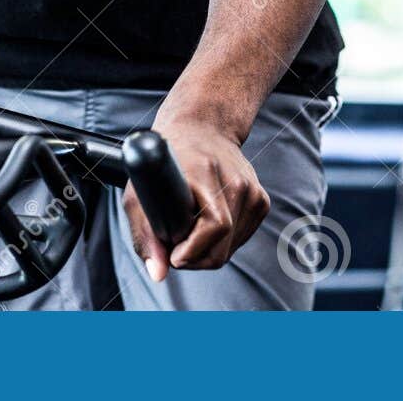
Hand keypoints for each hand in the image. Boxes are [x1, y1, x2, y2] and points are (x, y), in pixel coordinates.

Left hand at [122, 113, 267, 281]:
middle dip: (195, 257)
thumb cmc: (169, 161)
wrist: (203, 129)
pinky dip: (222, 241)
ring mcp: (253, 190)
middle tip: (175, 247)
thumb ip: (145, 235)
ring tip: (190, 230)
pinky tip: (208, 223)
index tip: (173, 253)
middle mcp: (237, 181)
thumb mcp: (141, 191)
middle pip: (222, 247)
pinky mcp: (261, 200)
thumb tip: (157, 273)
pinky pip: (240, 239)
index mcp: (207, 172)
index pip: (215, 225)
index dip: (192, 249)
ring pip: (231, 248)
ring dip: (207, 250)